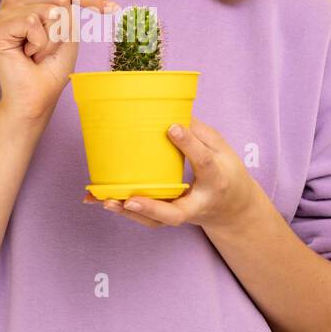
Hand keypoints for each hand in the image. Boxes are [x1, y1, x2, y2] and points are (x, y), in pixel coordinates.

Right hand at [0, 0, 119, 124]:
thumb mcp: (68, 28)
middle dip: (64, 29)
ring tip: (37, 54)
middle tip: (48, 50)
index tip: (114, 10)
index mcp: (30, 1)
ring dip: (51, 40)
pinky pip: (32, 22)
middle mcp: (14, 3)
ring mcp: (3, 15)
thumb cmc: (51, 67)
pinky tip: (28, 55)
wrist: (37, 97)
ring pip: (48, 10)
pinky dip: (39, 43)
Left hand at [83, 115, 261, 229]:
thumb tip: (169, 110)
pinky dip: (121, 209)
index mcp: (216, 179)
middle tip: (130, 198)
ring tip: (106, 200)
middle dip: (152, 208)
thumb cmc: (225, 171)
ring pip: (155, 221)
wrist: (233, 208)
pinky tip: (97, 199)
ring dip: (129, 212)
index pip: (204, 162)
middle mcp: (198, 203)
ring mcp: (182, 213)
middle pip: (176, 214)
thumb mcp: (221, 147)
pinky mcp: (168, 216)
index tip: (172, 127)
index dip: (189, 145)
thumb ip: (198, 132)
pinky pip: (145, 217)